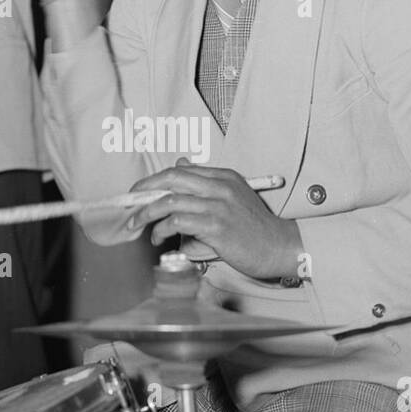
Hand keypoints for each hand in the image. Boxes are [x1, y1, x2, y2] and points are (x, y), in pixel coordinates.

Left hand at [127, 160, 303, 280]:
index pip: (180, 171)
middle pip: (171, 179)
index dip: (154, 180)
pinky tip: (159, 238)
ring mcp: (218, 205)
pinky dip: (162, 229)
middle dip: (143, 191)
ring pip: (170, 201)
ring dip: (147, 214)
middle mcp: (220, 186)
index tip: (138, 192)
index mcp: (224, 177)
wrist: (281, 247)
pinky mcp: (216, 226)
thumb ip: (207, 183)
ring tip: (138, 226)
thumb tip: (182, 164)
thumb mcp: (233, 197)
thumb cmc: (255, 228)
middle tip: (129, 204)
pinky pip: (178, 221)